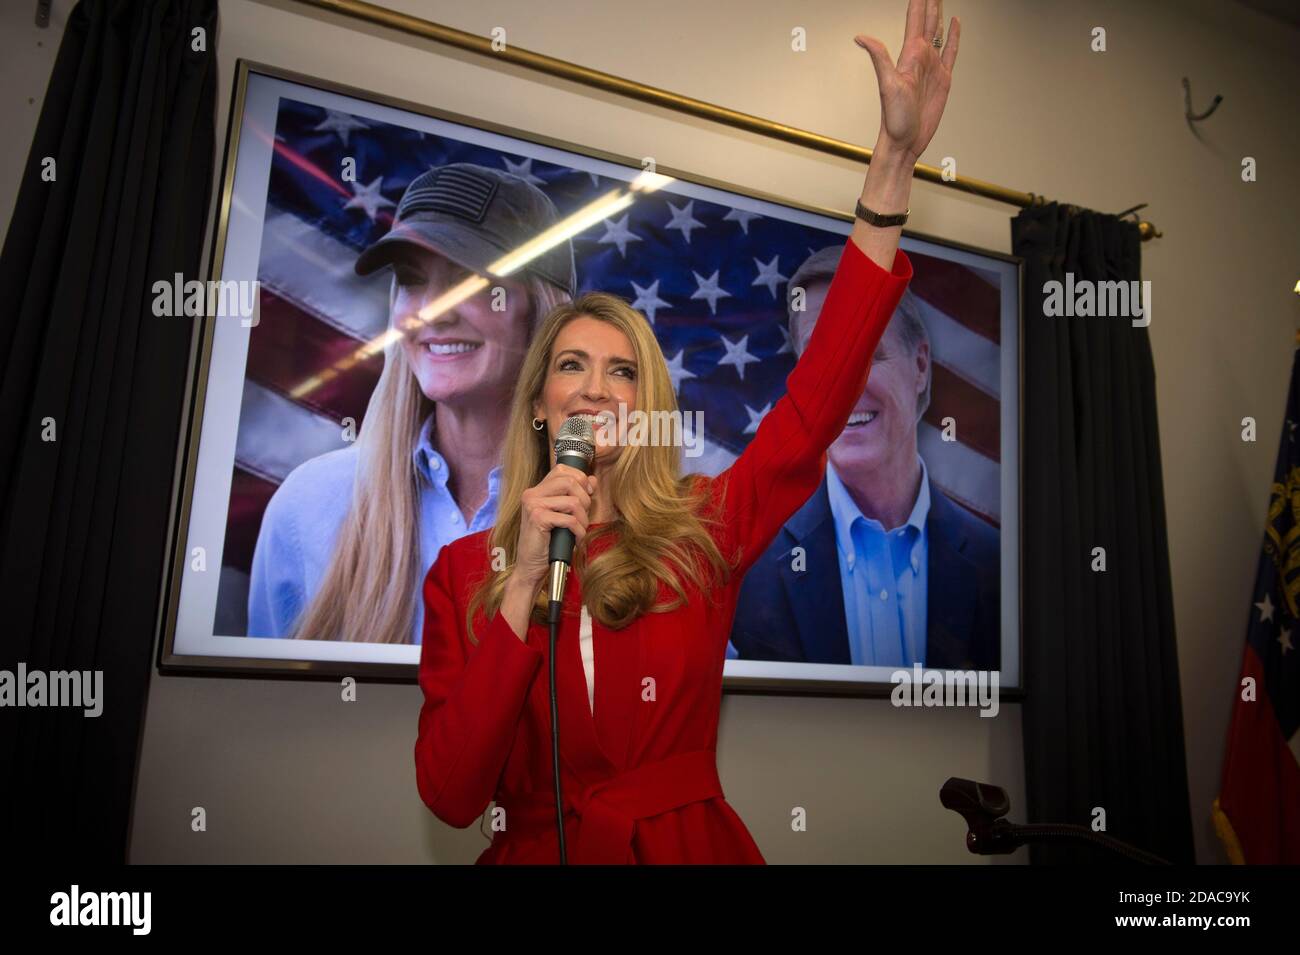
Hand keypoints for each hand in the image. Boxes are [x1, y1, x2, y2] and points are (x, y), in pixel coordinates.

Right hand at [509, 464, 596, 591]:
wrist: (531, 567)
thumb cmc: (548, 542)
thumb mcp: (563, 515)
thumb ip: (576, 495)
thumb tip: (592, 480)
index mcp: (537, 490)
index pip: (562, 469)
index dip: (580, 479)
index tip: (587, 494)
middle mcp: (532, 494)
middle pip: (570, 481)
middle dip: (585, 500)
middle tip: (583, 517)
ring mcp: (533, 505)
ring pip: (573, 501)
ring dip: (583, 518)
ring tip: (580, 530)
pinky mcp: (537, 518)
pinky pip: (570, 519)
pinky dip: (579, 531)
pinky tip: (576, 538)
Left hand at [855, 0, 959, 163]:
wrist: (904, 142)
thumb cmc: (894, 120)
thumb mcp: (887, 86)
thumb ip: (878, 58)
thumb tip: (860, 37)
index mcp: (909, 55)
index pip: (916, 18)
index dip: (920, 0)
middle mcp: (920, 57)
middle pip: (927, 19)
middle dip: (931, 1)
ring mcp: (932, 66)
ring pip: (938, 31)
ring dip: (939, 12)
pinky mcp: (943, 79)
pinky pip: (951, 51)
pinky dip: (954, 36)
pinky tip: (954, 24)